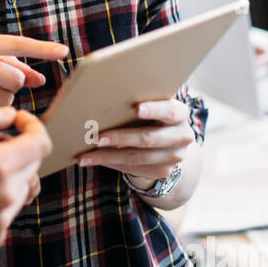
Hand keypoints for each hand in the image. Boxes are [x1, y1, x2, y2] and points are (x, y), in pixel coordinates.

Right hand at [0, 105, 51, 253]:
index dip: (33, 126)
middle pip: (32, 165)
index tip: (18, 121)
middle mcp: (6, 196)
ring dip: (5, 175)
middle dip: (15, 148)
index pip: (41, 143)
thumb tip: (11, 115)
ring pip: (21, 188)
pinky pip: (7, 211)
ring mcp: (1, 220)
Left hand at [75, 97, 194, 186]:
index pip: (168, 111)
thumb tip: (103, 96)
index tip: (136, 108)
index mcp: (179, 113)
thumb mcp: (152, 104)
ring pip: (136, 158)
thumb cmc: (152, 114)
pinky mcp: (163, 170)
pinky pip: (133, 169)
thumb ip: (139, 99)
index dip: (153, 109)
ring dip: (107, 156)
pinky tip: (93, 160)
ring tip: (85, 155)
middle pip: (148, 138)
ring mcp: (174, 156)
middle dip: (120, 137)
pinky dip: (110, 163)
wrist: (169, 140)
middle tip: (96, 137)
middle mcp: (182, 135)